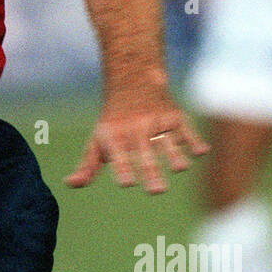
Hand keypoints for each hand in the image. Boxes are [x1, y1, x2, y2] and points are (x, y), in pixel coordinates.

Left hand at [65, 86, 208, 193]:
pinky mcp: (175, 117)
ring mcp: (157, 123)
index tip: (127, 183)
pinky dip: (194, 141)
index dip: (123, 169)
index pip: (119, 157)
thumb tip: (70, 184)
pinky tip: (201, 152)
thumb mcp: (97, 140)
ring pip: (168, 142)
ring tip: (180, 168)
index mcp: (116, 139)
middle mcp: (136, 130)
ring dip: (175, 155)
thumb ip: (87, 166)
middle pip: (145, 154)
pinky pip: (187, 130)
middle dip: (151, 172)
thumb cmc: (114, 121)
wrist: (133, 80)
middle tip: (157, 191)